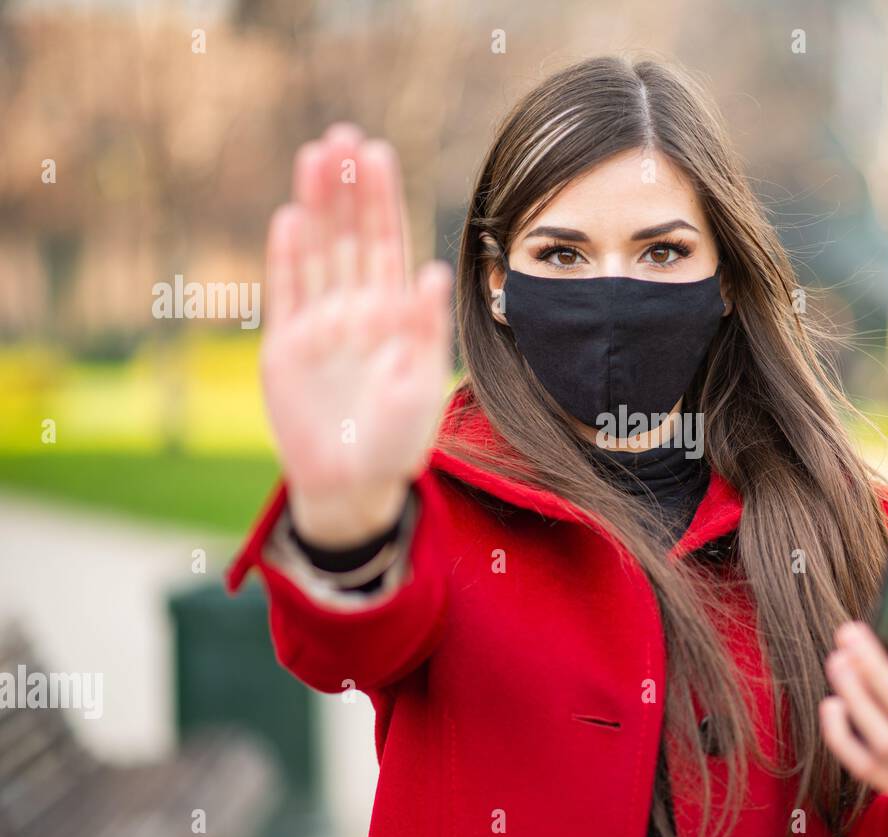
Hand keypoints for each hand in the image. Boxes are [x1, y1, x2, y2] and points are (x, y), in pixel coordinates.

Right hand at [261, 124, 452, 544]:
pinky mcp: (286, 348)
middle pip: (349, 235)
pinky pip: (286, 293)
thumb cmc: (398, 438)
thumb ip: (426, 328)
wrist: (354, 484)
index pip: (388, 242)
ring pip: (316, 252)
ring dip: (315, 206)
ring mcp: (319, 324)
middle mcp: (356, 309)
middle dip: (346, 187)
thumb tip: (435, 272)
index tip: (379, 152)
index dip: (382, 199)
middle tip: (343, 136)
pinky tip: (290, 219)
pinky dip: (287, 259)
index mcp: (395, 313)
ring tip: (313, 156)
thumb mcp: (423, 383)